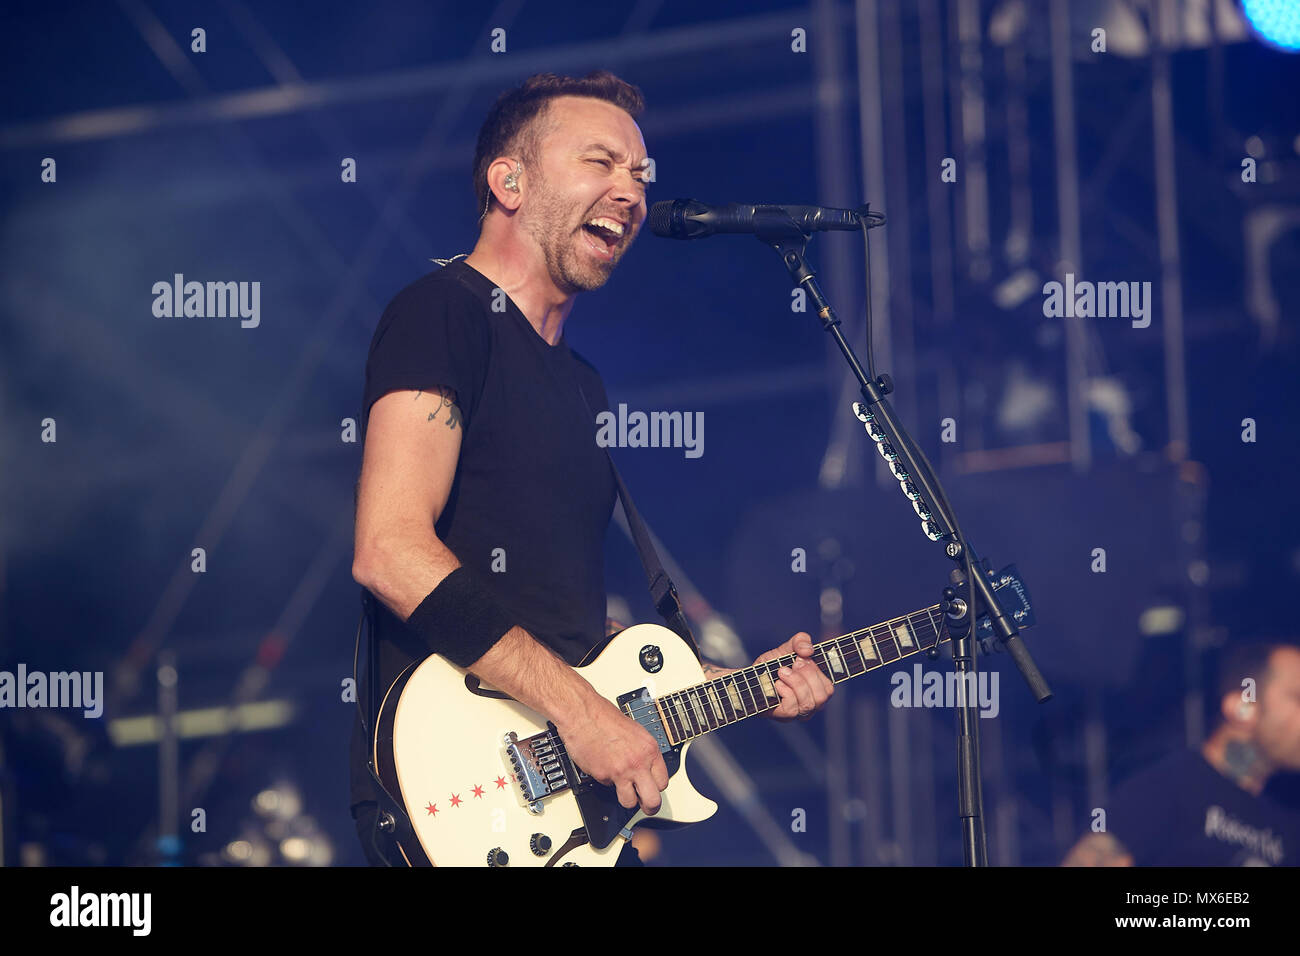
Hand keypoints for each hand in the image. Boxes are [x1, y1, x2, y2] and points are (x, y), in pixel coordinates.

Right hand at [555, 695, 668, 815]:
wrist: (583, 714)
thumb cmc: (604, 718)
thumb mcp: (635, 732)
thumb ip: (642, 752)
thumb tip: (646, 768)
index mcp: (649, 749)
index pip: (663, 781)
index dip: (656, 787)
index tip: (652, 788)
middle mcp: (638, 762)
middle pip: (653, 800)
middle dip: (649, 806)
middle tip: (645, 805)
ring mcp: (621, 771)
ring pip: (629, 802)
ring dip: (626, 798)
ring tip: (621, 788)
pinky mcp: (603, 776)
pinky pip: (608, 787)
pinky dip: (606, 781)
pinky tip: (603, 766)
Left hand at [755, 632, 832, 721]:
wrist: (749, 677)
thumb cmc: (771, 666)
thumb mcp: (786, 649)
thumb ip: (800, 642)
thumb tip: (808, 650)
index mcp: (816, 690)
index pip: (829, 688)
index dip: (816, 671)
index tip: (801, 657)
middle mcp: (810, 705)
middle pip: (822, 696)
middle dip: (807, 675)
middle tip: (793, 664)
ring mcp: (797, 713)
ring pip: (808, 704)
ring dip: (795, 682)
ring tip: (782, 671)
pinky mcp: (783, 716)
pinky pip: (792, 709)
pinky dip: (785, 692)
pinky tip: (777, 684)